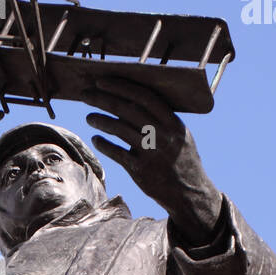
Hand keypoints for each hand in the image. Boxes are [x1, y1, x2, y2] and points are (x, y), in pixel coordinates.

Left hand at [83, 77, 222, 246]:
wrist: (189, 193)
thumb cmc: (181, 160)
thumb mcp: (180, 135)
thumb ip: (162, 119)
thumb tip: (134, 101)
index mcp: (172, 122)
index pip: (144, 97)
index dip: (121, 87)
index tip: (102, 81)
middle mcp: (162, 135)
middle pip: (128, 110)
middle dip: (104, 99)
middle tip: (86, 94)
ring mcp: (151, 153)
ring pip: (120, 130)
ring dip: (101, 121)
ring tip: (89, 116)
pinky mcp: (140, 171)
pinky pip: (117, 153)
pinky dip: (105, 145)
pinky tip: (96, 139)